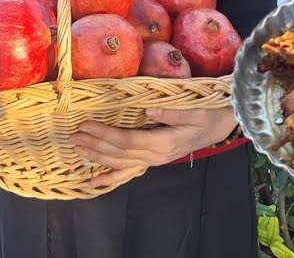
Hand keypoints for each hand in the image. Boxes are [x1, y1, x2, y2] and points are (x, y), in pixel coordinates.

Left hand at [70, 107, 238, 187]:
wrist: (220, 128)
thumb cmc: (208, 117)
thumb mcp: (195, 112)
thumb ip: (171, 113)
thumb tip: (147, 110)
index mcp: (163, 143)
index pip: (127, 140)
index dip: (105, 134)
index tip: (87, 124)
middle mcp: (155, 156)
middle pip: (119, 153)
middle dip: (94, 145)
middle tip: (74, 136)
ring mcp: (153, 161)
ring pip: (120, 163)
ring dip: (97, 157)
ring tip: (78, 149)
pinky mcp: (153, 161)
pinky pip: (129, 173)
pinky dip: (111, 178)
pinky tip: (94, 182)